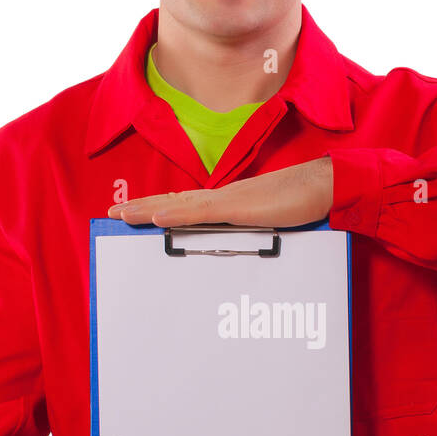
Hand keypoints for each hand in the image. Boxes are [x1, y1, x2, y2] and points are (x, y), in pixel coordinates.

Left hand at [107, 157, 332, 227]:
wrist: (325, 186)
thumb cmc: (303, 204)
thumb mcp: (271, 224)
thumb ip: (253, 233)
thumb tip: (241, 248)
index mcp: (229, 201)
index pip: (186, 204)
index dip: (159, 207)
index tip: (135, 212)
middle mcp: (222, 196)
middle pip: (172, 201)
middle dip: (141, 207)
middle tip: (111, 213)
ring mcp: (228, 200)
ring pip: (178, 204)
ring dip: (147, 209)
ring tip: (120, 214)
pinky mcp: (237, 207)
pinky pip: (200, 212)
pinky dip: (174, 213)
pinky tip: (155, 217)